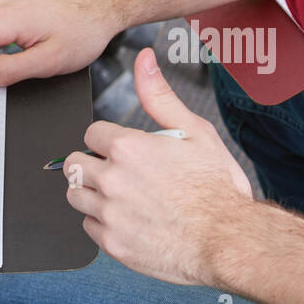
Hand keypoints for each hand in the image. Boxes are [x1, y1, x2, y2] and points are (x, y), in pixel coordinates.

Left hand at [64, 48, 253, 285]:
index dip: (108, 141)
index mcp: (127, 147)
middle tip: (119, 173)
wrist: (229, 238)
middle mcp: (112, 179)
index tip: (123, 151)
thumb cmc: (216, 187)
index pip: (90, 134)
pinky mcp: (112, 243)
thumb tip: (143, 60)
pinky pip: (88, 227)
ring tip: (122, 196)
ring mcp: (110, 213)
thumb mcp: (194, 131)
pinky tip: (128, 220)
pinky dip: (103, 224)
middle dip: (93, 164)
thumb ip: (159, 95)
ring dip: (92, 193)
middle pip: (74, 163)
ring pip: (75, 195)